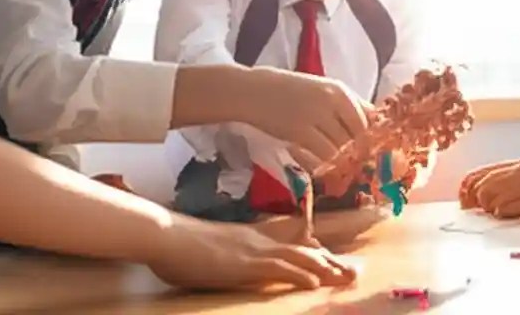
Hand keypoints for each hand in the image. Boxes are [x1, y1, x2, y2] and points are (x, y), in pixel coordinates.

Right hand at [149, 215, 356, 290]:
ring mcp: (254, 250)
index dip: (312, 249)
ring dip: (326, 268)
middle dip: (329, 261)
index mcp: (250, 236)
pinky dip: (301, 276)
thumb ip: (223, 254)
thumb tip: (224, 262)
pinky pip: (281, 268)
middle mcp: (258, 240)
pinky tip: (315, 284)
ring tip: (347, 277)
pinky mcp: (247, 263)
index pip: (289, 239)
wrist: (167, 235)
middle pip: (303, 248)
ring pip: (300, 257)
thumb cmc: (178, 245)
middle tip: (353, 271)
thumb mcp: (208, 249)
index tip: (330, 256)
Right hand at [239, 67, 368, 165]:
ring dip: (341, 161)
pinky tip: (322, 166)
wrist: (254, 91)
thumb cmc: (289, 91)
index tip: (368, 151)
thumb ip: (346, 106)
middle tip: (353, 165)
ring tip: (337, 167)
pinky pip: (323, 155)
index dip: (370, 139)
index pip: (368, 120)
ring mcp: (316, 116)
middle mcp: (332, 101)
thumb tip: (372, 124)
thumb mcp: (321, 90)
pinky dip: (326, 164)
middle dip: (358, 153)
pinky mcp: (300, 132)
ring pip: (342, 148)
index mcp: (340, 90)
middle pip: (358, 136)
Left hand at [460, 159, 519, 217]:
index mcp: (514, 163)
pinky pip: (503, 210)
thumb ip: (512, 176)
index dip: (467, 188)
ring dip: (491, 208)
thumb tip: (491, 188)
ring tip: (506, 209)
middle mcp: (514, 173)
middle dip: (477, 201)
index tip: (464, 199)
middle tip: (481, 209)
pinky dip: (504, 214)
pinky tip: (515, 212)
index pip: (478, 174)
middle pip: (480, 188)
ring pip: (488, 200)